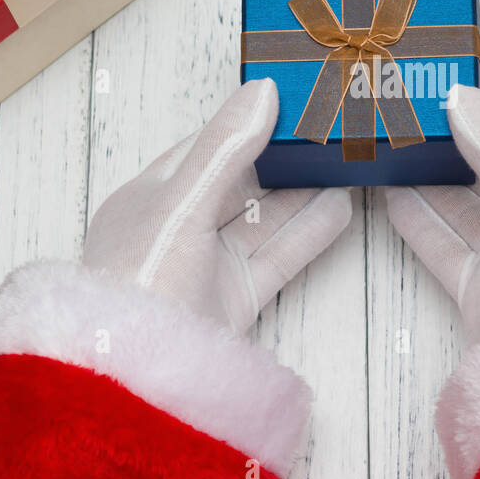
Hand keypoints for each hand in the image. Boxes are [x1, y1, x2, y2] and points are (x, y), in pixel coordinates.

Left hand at [82, 78, 352, 332]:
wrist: (134, 386)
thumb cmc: (136, 291)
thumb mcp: (180, 206)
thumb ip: (225, 150)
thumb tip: (263, 93)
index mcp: (147, 199)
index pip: (202, 147)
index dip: (243, 122)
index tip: (287, 100)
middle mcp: (177, 230)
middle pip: (239, 182)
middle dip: (281, 158)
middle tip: (327, 130)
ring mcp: (206, 267)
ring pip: (264, 220)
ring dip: (304, 194)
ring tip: (345, 164)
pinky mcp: (232, 301)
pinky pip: (278, 257)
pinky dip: (310, 233)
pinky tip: (340, 210)